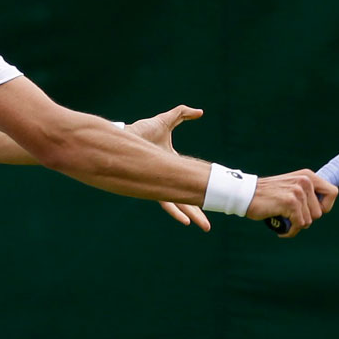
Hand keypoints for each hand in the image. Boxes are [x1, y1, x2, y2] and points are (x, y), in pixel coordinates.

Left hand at [126, 105, 210, 230]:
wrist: (125, 136)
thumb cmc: (142, 130)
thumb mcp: (166, 120)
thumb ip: (182, 114)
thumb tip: (200, 112)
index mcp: (171, 165)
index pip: (188, 181)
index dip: (200, 189)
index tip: (213, 196)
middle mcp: (166, 177)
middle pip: (185, 197)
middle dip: (198, 211)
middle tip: (209, 225)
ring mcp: (159, 184)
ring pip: (179, 203)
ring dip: (193, 214)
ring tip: (204, 226)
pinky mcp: (152, 187)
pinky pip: (166, 202)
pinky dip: (176, 211)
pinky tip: (186, 221)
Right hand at [244, 170, 337, 237]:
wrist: (245, 194)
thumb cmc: (267, 195)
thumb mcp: (290, 186)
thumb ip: (306, 192)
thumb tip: (322, 209)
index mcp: (308, 175)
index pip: (333, 192)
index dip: (325, 206)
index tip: (311, 211)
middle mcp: (305, 181)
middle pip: (320, 212)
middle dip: (305, 219)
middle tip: (291, 217)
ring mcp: (298, 191)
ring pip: (309, 221)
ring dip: (296, 225)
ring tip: (284, 221)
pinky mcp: (290, 202)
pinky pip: (299, 225)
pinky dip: (290, 231)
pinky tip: (281, 230)